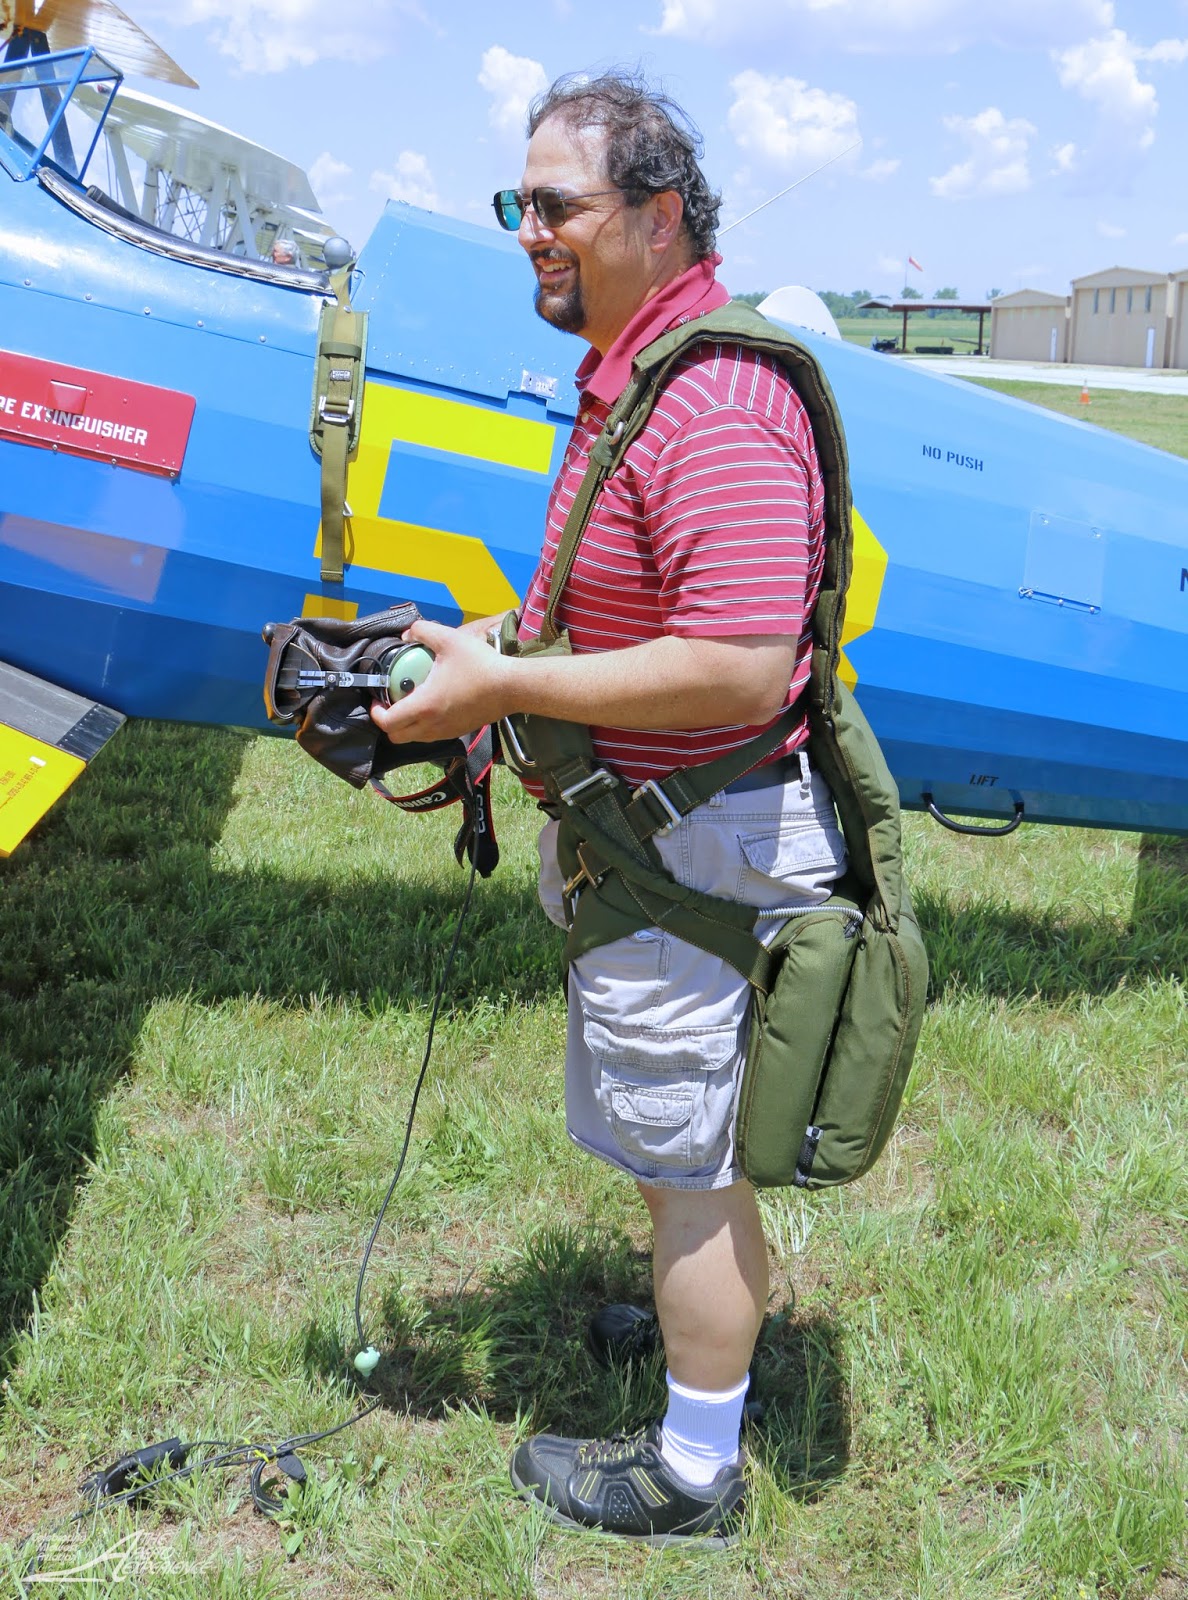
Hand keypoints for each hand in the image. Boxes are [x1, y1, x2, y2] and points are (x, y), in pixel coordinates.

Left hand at [369, 619, 511, 743]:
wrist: (512, 687)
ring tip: (411, 702)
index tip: (378, 698)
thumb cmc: (481, 665)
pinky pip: (431, 736)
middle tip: (391, 702)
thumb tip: (407, 633)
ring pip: (413, 738)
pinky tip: (432, 705)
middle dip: (388, 722)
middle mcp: (432, 725)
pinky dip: (423, 726)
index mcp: (424, 705)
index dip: (376, 712)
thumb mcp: (449, 639)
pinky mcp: (458, 732)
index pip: (387, 722)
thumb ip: (423, 631)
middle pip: (396, 736)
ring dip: (406, 725)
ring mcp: (446, 731)